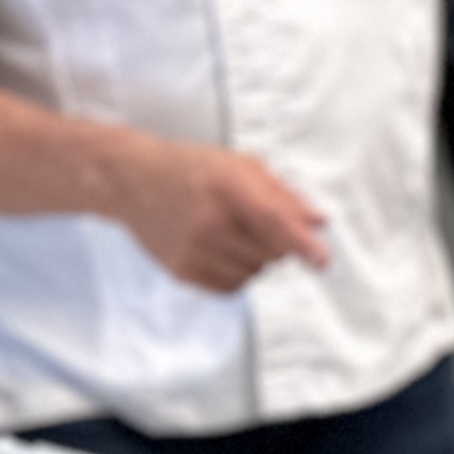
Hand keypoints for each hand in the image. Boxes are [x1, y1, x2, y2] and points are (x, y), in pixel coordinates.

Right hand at [110, 138, 329, 292]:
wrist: (131, 181)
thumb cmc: (189, 169)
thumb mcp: (240, 166)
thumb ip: (283, 195)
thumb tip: (317, 222)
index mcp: (228, 186)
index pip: (275, 220)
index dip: (302, 242)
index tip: (321, 260)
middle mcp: (210, 220)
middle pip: (274, 252)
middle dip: (276, 242)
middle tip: (252, 221)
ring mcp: (194, 249)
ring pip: (256, 272)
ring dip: (256, 258)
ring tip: (231, 233)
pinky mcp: (183, 271)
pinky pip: (232, 287)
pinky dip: (237, 274)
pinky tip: (219, 250)